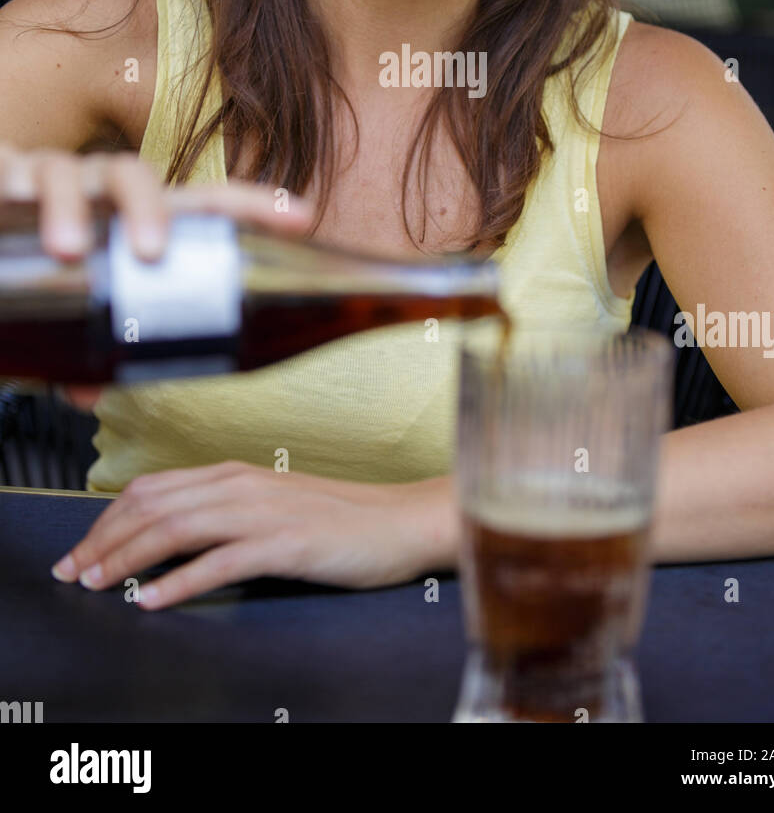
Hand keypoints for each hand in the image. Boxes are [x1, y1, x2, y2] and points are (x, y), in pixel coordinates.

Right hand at [0, 144, 313, 408]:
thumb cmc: (60, 259)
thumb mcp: (90, 302)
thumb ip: (93, 350)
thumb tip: (89, 395)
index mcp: (143, 215)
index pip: (207, 203)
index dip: (255, 206)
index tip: (303, 218)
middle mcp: (104, 190)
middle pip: (139, 176)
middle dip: (150, 209)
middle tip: (151, 252)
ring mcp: (59, 179)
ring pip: (70, 172)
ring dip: (71, 208)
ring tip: (70, 250)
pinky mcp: (11, 177)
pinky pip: (15, 171)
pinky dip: (15, 188)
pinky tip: (12, 202)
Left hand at [50, 462, 439, 604]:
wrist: (400, 521)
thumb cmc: (338, 519)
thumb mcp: (271, 504)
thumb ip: (223, 511)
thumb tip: (169, 534)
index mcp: (234, 474)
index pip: (151, 489)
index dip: (107, 519)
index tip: (80, 549)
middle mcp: (241, 485)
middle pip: (152, 506)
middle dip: (103, 540)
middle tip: (72, 572)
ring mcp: (263, 512)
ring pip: (175, 528)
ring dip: (127, 558)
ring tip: (99, 584)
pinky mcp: (284, 544)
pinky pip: (219, 563)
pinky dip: (178, 582)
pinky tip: (153, 600)